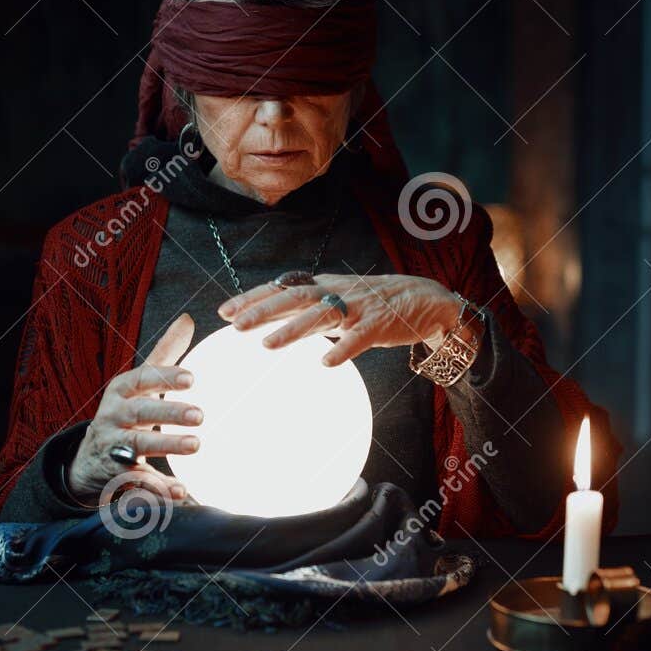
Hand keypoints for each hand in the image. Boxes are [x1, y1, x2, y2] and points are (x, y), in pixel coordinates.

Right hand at [66, 314, 201, 504]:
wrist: (88, 460)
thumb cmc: (124, 414)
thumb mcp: (137, 384)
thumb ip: (163, 356)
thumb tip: (187, 320)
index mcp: (121, 391)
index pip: (142, 379)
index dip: (165, 377)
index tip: (193, 378)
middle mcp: (113, 417)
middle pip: (141, 412)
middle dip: (169, 412)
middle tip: (200, 415)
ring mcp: (113, 447)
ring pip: (138, 446)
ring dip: (167, 445)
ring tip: (196, 445)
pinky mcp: (116, 475)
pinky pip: (137, 481)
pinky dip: (158, 487)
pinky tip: (181, 490)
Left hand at [218, 274, 476, 365]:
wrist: (426, 299)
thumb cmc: (374, 304)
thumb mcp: (337, 300)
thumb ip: (307, 309)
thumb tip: (269, 318)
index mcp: (324, 287)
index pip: (282, 288)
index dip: (254, 298)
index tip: (224, 312)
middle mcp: (337, 293)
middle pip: (295, 298)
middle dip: (264, 311)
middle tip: (235, 326)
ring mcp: (359, 308)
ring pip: (322, 316)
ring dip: (293, 330)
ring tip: (267, 345)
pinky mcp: (380, 325)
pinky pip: (360, 338)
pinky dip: (343, 349)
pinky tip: (326, 363)